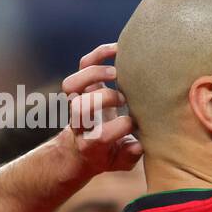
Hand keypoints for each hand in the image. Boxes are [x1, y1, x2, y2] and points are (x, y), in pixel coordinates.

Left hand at [61, 42, 142, 172]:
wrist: (81, 148)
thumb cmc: (107, 154)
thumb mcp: (120, 162)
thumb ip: (130, 155)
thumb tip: (138, 145)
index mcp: (91, 143)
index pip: (102, 134)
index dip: (121, 127)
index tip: (136, 124)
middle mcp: (80, 122)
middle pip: (80, 108)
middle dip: (104, 99)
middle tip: (124, 99)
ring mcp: (78, 101)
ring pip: (72, 84)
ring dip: (94, 74)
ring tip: (117, 72)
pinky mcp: (82, 86)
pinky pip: (83, 64)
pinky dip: (99, 54)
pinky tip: (119, 49)